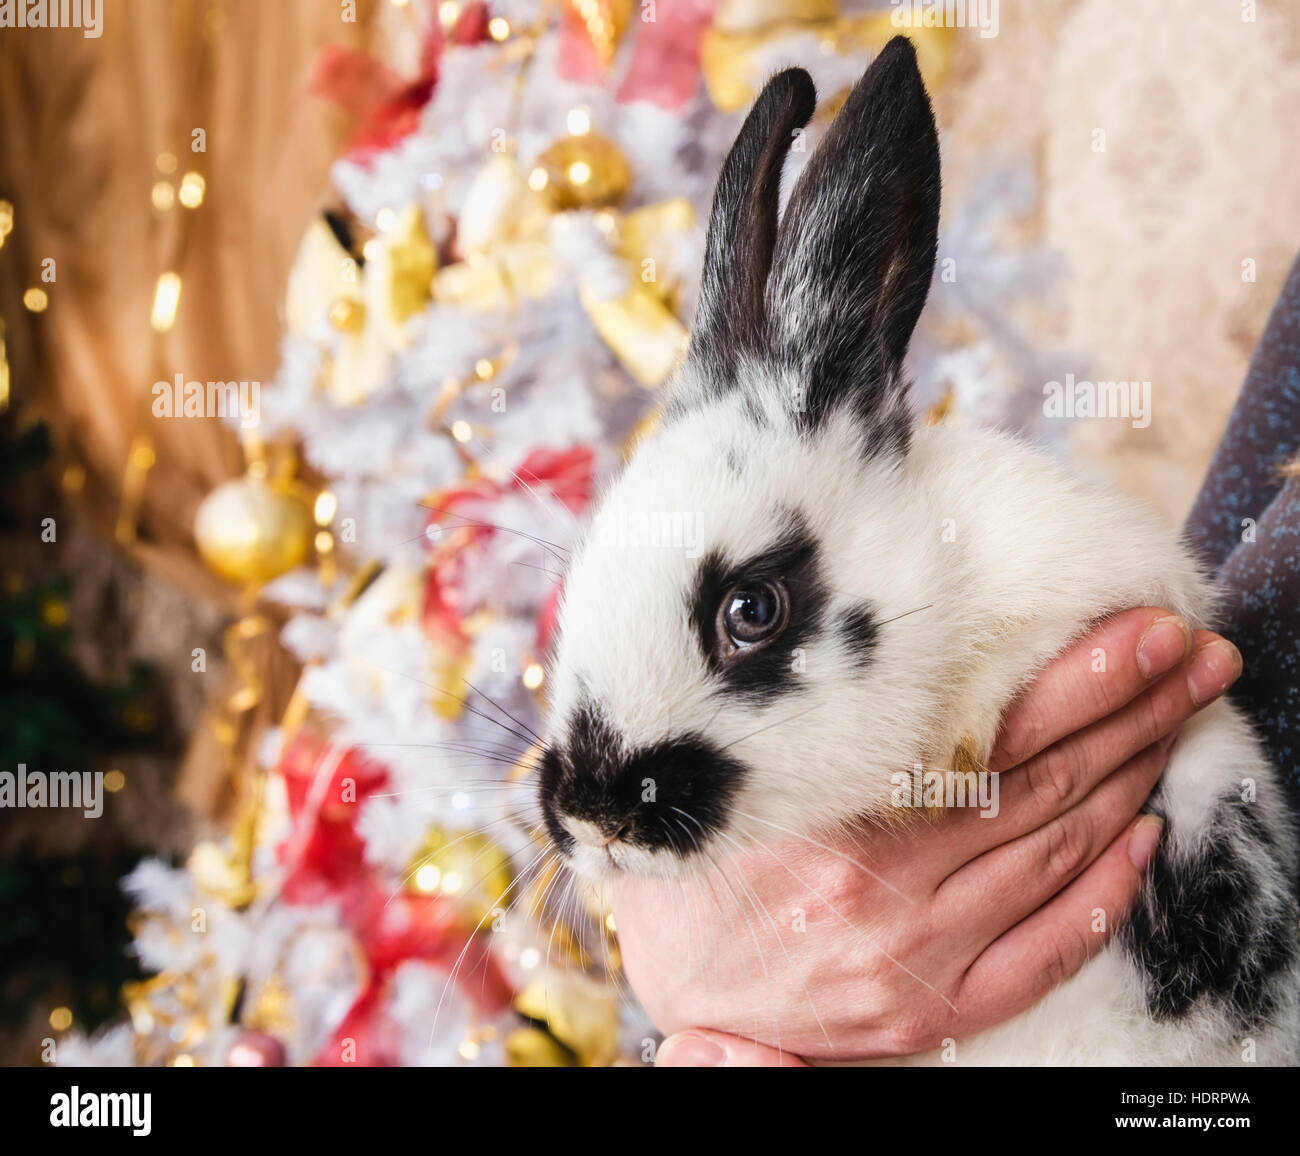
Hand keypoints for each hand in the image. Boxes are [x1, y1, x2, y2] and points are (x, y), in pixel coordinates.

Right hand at [610, 607, 1242, 1065]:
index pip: (992, 735)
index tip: (1146, 628)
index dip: (1082, 680)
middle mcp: (889, 891)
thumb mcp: (743, 780)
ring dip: (1133, 782)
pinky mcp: (930, 1013)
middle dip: (1133, 712)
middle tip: (1194, 655)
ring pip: (1056, 856)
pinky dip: (1103, 895)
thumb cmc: (699, 865)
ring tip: (1179, 718)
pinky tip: (1143, 839)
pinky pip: (1044, 955)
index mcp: (837, 819)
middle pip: (1044, 786)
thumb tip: (903, 660)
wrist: (673, 983)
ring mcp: (918, 958)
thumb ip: (820, 733)